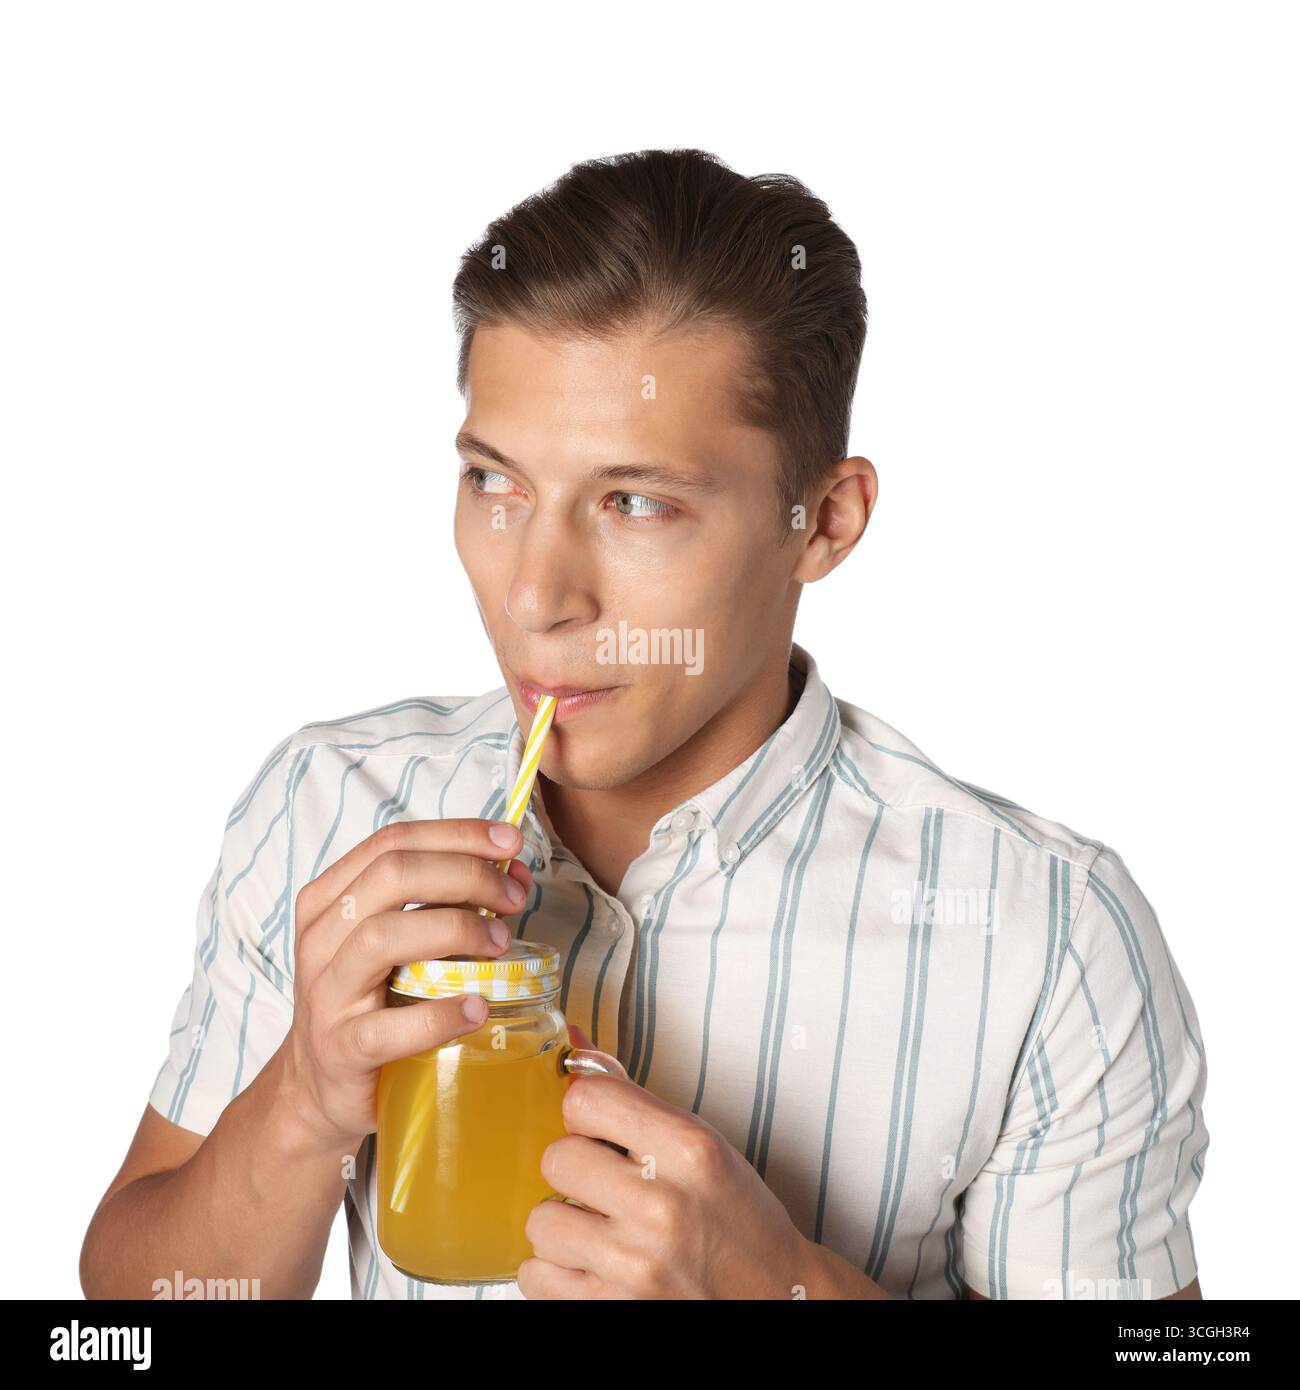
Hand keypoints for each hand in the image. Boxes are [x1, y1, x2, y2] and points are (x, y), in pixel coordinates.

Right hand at [274, 817, 533, 1149]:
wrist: (319, 1086)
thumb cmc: (370, 1001)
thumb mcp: (398, 942)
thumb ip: (444, 903)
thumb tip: (511, 875)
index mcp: (330, 898)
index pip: (393, 842)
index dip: (456, 834)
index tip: (510, 841)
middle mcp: (321, 937)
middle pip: (392, 875)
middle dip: (464, 874)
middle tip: (512, 898)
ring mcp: (327, 993)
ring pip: (384, 936)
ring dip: (455, 930)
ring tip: (501, 945)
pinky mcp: (342, 1049)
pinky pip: (390, 1027)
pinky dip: (441, 1013)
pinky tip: (478, 1007)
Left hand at [519, 1024, 813, 1298]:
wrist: (776, 1299)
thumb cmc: (738, 1219)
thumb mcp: (701, 1145)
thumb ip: (633, 1098)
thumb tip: (573, 1047)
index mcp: (688, 1151)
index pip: (585, 1100)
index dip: (585, 1113)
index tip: (600, 1130)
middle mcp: (661, 1206)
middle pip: (556, 1159)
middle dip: (575, 1171)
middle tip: (604, 1185)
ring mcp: (634, 1265)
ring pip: (540, 1222)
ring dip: (564, 1226)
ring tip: (601, 1230)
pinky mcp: (610, 1310)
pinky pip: (535, 1277)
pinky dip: (556, 1272)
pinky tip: (593, 1265)